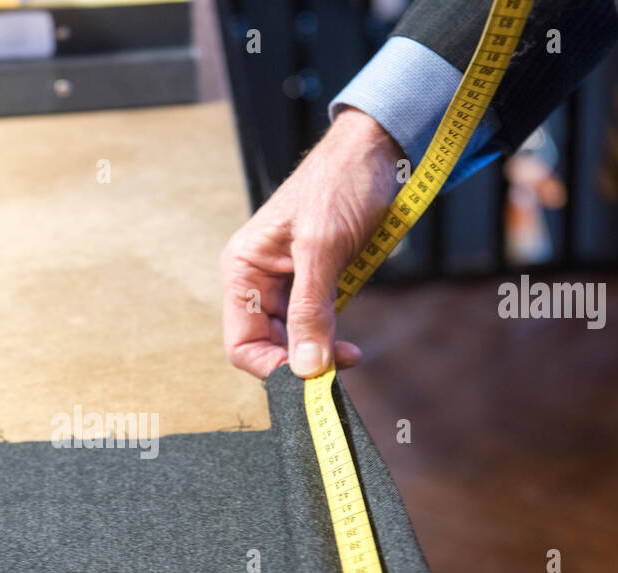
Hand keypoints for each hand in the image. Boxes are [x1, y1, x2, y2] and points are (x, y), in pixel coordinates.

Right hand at [220, 108, 404, 378]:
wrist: (377, 150)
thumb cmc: (341, 183)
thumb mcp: (323, 249)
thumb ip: (311, 310)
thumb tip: (305, 368)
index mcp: (243, 270)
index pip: (241, 343)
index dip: (272, 367)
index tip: (311, 377)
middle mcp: (257, 281)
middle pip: (266, 347)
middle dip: (300, 362)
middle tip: (340, 368)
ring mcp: (285, 283)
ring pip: (292, 341)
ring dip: (319, 353)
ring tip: (350, 354)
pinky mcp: (313, 283)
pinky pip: (314, 325)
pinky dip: (330, 338)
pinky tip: (350, 342)